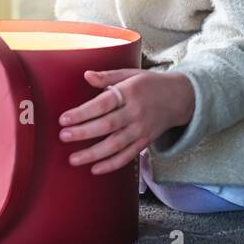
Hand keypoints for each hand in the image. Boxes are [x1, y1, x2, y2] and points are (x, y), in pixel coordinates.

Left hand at [57, 69, 194, 174]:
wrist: (179, 98)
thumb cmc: (149, 84)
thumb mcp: (130, 74)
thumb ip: (108, 76)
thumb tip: (86, 75)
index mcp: (130, 92)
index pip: (103, 104)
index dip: (83, 112)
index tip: (64, 119)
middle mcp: (136, 112)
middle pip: (107, 126)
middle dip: (83, 133)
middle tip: (63, 137)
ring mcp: (141, 130)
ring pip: (116, 145)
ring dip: (93, 154)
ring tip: (73, 159)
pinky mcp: (145, 142)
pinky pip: (127, 156)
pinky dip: (112, 164)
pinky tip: (95, 169)